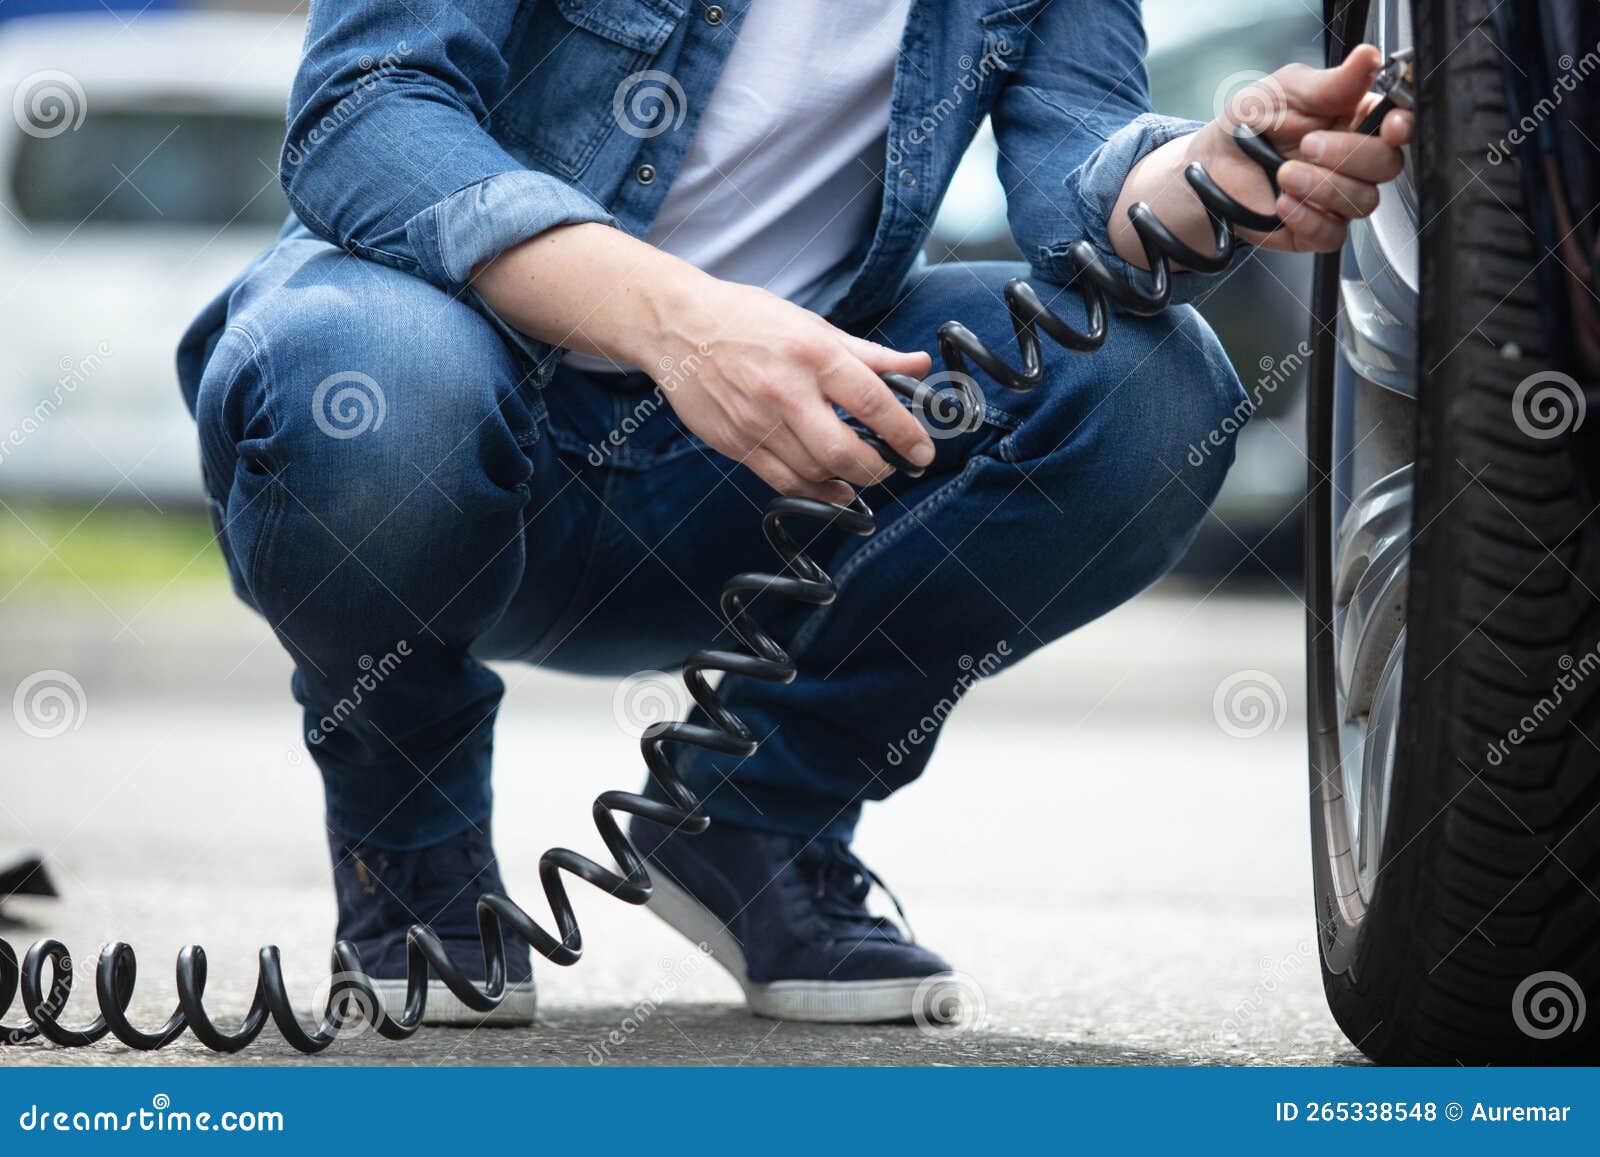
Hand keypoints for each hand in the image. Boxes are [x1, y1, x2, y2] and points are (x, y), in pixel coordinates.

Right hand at [649, 277, 933, 501]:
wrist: (678, 327)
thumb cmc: (747, 321)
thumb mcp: (813, 326)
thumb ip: (869, 354)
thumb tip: (918, 364)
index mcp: (812, 355)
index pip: (871, 401)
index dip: (904, 432)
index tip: (923, 451)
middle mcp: (785, 392)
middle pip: (844, 451)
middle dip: (879, 468)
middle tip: (894, 467)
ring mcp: (758, 422)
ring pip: (816, 472)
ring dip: (848, 479)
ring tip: (863, 470)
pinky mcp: (737, 444)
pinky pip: (785, 482)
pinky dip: (816, 492)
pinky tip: (834, 489)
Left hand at [1194, 44, 1414, 252]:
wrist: (1212, 167)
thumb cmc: (1249, 125)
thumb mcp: (1285, 91)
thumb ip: (1330, 83)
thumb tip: (1367, 57)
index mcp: (1356, 120)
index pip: (1400, 126)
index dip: (1401, 128)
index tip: (1389, 127)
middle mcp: (1354, 160)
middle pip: (1387, 166)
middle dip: (1348, 155)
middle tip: (1308, 144)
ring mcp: (1338, 197)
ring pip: (1362, 201)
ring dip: (1322, 187)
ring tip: (1284, 173)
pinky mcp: (1317, 229)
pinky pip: (1332, 234)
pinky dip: (1308, 218)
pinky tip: (1283, 202)